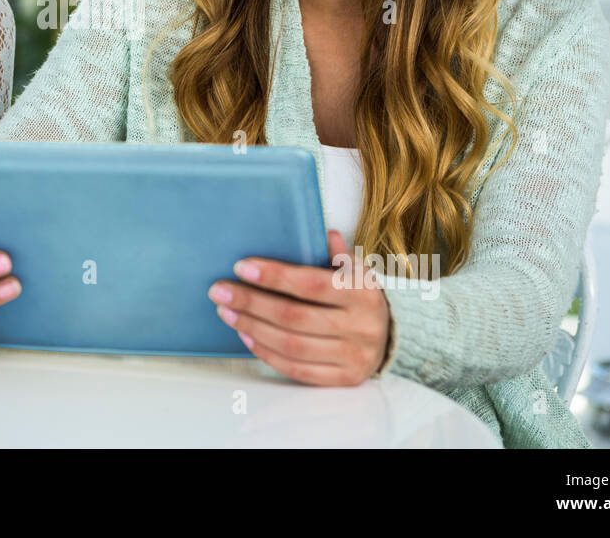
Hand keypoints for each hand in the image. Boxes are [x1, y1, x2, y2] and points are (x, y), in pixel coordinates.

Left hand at [207, 229, 391, 384]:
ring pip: (291, 345)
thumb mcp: (355, 270)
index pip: (311, 284)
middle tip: (220, 291)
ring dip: (252, 327)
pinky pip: (296, 369)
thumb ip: (336, 253)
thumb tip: (321, 230)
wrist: (390, 337)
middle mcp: (361, 327)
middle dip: (251, 303)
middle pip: (294, 317)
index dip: (274, 276)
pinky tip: (246, 334)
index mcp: (363, 293)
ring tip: (226, 312)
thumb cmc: (359, 298)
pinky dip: (266, 352)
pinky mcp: (343, 379)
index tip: (241, 267)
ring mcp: (353, 357)